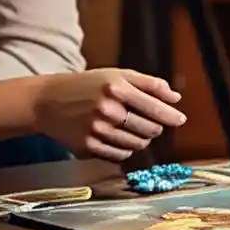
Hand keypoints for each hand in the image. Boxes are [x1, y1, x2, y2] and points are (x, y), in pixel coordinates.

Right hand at [32, 69, 186, 162]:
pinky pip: (121, 155)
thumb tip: (176, 98)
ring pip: (138, 144)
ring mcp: (97, 130)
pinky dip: (126, 148)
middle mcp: (108, 110)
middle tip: (150, 121)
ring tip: (132, 127)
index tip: (180, 120)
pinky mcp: (88, 147)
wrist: (48, 101)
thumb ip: (149, 84)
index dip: (172, 116)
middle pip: (151, 129)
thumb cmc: (88, 85)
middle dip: (155, 126)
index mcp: (117, 88)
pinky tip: (118, 137)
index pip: (156, 108)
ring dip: (142, 138)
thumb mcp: (118, 75)